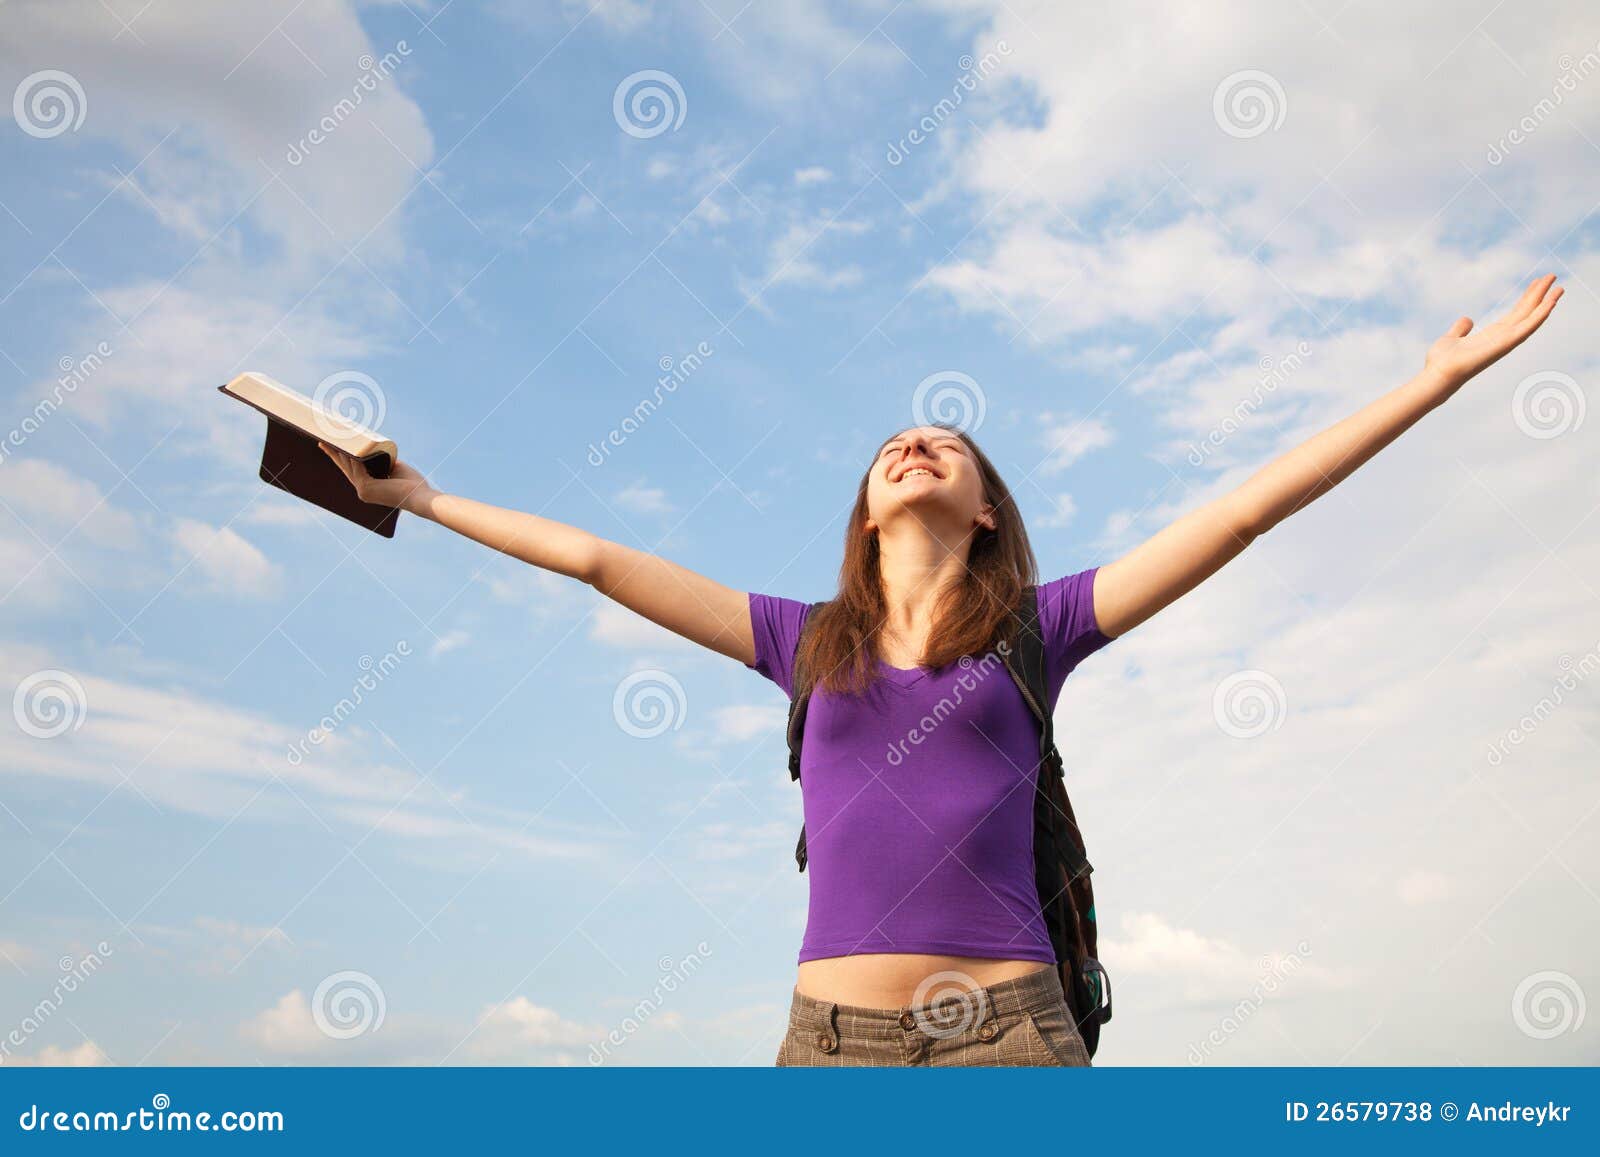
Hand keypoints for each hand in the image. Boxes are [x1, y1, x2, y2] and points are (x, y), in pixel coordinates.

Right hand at [319, 443, 434, 512]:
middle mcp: (363, 491)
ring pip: (348, 466)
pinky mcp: (366, 487)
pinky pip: (356, 466)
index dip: (342, 459)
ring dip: (339, 451)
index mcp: (369, 489)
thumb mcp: (395, 468)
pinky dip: (351, 454)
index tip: (333, 448)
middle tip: (322, 441)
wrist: (420, 497)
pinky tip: (345, 443)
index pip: (352, 472)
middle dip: (333, 453)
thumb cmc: (413, 484)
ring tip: (331, 438)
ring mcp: (363, 490)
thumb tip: (376, 449)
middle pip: (345, 468)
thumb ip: (384, 461)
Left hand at [1425, 274, 1562, 387]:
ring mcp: (1505, 342)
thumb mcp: (1451, 338)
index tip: (1537, 283)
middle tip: (1552, 276)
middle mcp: (1502, 339)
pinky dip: (1540, 315)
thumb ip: (1461, 329)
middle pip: (1525, 313)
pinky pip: (1527, 328)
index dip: (1526, 299)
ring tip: (1559, 287)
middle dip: (1539, 295)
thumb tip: (1467, 320)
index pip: (1515, 314)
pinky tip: (1551, 302)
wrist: (1437, 374)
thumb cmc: (1442, 361)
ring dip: (1546, 303)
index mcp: (1492, 336)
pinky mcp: (1504, 345)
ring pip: (1531, 319)